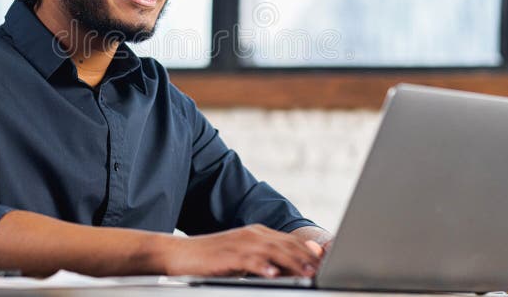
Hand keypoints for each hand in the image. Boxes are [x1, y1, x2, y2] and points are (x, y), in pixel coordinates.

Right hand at [162, 224, 320, 277]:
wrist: (181, 254)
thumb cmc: (214, 258)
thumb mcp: (244, 258)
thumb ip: (266, 260)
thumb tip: (289, 268)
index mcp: (258, 233)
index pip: (289, 241)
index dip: (308, 251)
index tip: (325, 262)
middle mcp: (252, 234)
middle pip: (285, 244)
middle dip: (306, 258)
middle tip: (322, 269)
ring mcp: (240, 243)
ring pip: (272, 251)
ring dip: (291, 262)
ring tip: (306, 272)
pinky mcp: (228, 254)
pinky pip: (249, 260)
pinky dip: (262, 266)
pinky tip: (273, 274)